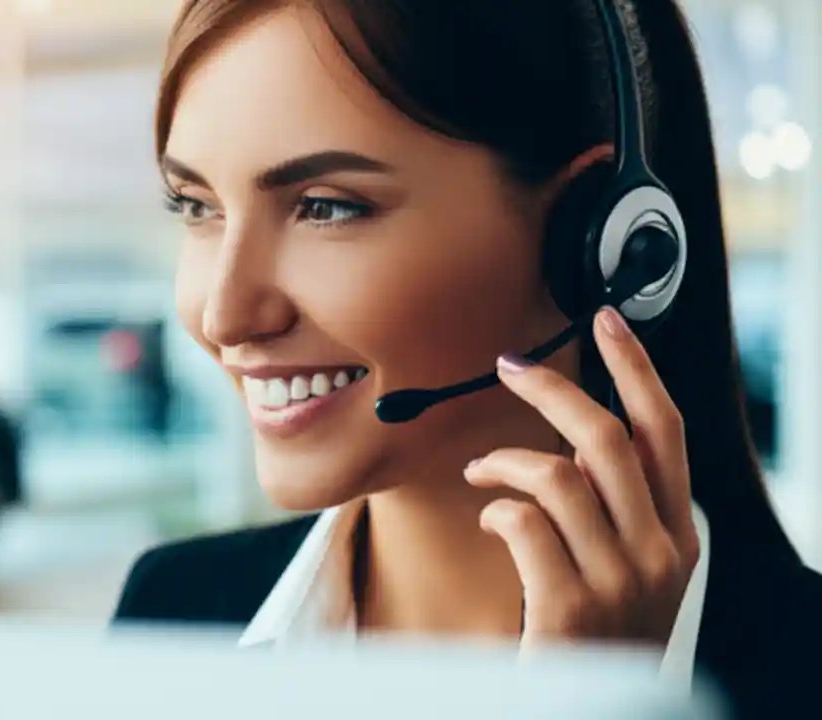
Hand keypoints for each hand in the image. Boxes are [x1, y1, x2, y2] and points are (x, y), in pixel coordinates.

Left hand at [462, 306, 700, 649]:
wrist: (587, 712)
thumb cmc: (596, 634)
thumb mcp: (630, 569)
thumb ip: (613, 507)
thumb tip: (569, 440)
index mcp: (677, 534)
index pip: (664, 430)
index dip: (636, 367)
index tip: (607, 320)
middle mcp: (659, 553)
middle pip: (606, 438)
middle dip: (553, 388)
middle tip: (511, 366)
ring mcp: (618, 581)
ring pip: (555, 474)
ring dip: (504, 459)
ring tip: (481, 470)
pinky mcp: (568, 606)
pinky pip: (521, 522)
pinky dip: (496, 510)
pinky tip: (491, 523)